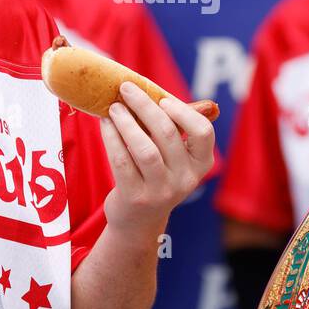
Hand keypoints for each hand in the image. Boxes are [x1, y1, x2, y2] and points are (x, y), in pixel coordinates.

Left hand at [99, 81, 215, 237]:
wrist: (138, 220)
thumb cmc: (156, 174)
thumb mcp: (172, 156)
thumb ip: (171, 127)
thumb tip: (155, 89)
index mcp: (200, 164)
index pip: (203, 132)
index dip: (183, 112)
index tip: (162, 99)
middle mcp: (185, 179)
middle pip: (167, 133)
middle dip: (145, 106)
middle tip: (126, 88)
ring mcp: (161, 191)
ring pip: (145, 149)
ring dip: (126, 123)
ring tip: (113, 107)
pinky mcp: (136, 198)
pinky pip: (122, 161)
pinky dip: (111, 138)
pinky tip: (105, 124)